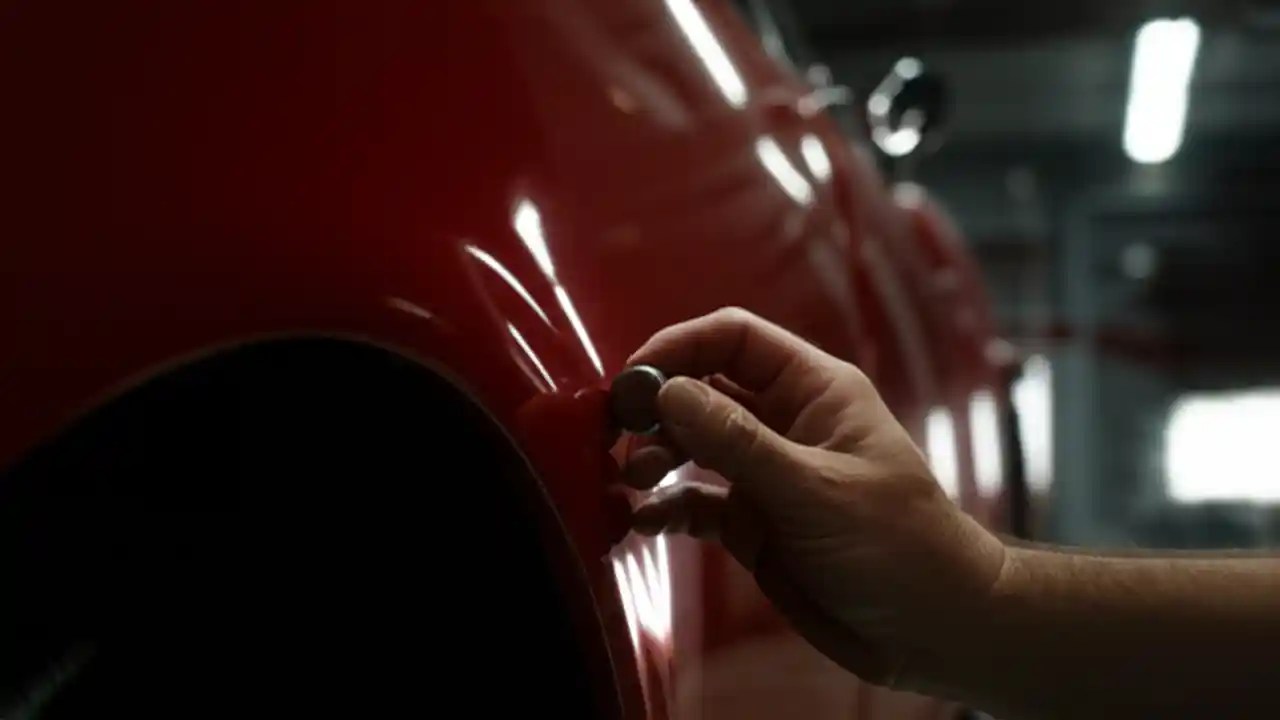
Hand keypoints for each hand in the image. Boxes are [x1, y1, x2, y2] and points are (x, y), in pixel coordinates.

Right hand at [621, 308, 1006, 692]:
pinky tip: (645, 522)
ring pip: (692, 445)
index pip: (736, 339)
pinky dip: (668, 507)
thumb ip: (737, 442)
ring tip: (631, 479)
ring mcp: (766, 473)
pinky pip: (696, 502)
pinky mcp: (753, 523)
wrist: (932, 629)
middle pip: (704, 389)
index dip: (681, 346)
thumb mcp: (813, 489)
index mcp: (814, 390)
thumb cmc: (897, 544)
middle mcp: (785, 423)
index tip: (634, 377)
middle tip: (617, 433)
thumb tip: (667, 391)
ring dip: (656, 457)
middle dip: (658, 405)